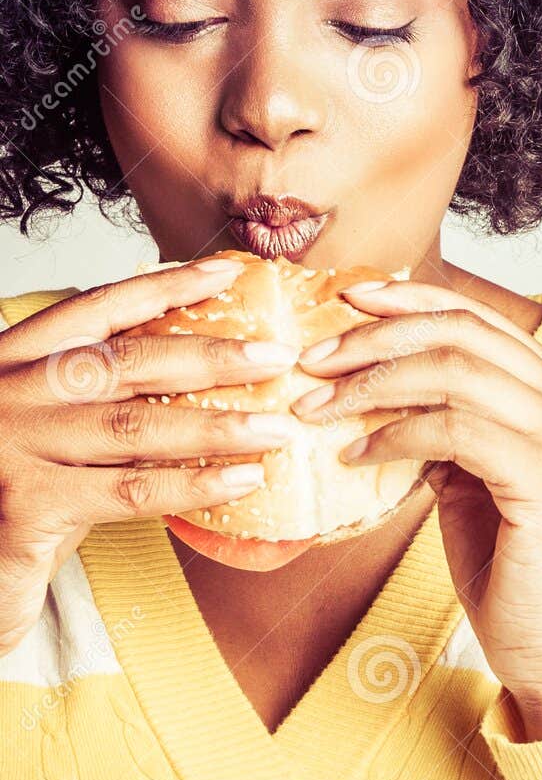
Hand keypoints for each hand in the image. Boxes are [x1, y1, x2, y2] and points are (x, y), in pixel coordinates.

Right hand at [0, 257, 300, 657]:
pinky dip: (195, 484)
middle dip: (211, 356)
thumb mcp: (51, 439)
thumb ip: (99, 405)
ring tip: (277, 427)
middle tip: (276, 357)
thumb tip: (197, 384)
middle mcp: (8, 393)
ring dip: (217, 426)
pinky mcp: (30, 505)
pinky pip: (132, 490)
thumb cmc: (10, 506)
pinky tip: (241, 480)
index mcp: (12, 361)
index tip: (227, 273)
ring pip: (136, 425)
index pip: (97, 309)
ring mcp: (15, 447)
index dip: (164, 287)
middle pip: (127, 362)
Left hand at [294, 277, 541, 737]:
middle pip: (462, 333)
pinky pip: (455, 429)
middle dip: (375, 338)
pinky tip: (354, 454)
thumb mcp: (474, 483)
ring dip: (371, 384)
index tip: (343, 301)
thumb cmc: (514, 572)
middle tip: (311, 360)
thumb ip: (449, 429)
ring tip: (317, 408)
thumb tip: (381, 390)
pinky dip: (395, 434)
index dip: (408, 300)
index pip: (478, 318)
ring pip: (455, 371)